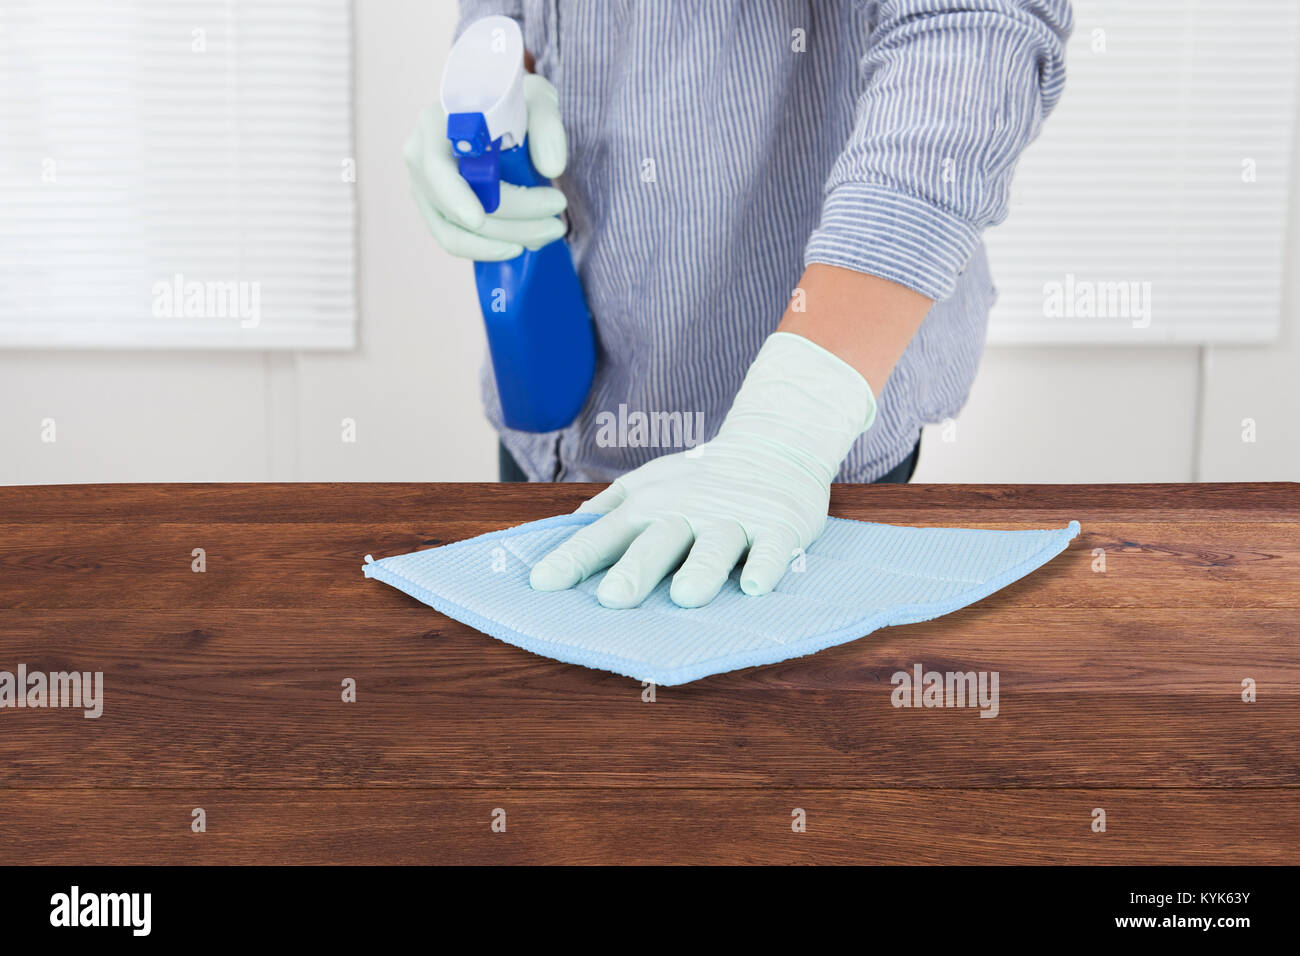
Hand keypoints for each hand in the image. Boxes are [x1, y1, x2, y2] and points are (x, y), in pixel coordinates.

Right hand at [404, 73, 568, 260]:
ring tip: (549, 233)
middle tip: (558, 223)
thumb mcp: (536, 99)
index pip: (437, 167)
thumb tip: (552, 167)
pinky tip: (522, 244)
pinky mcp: (435, 209)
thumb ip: (547, 126)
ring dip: (505, 240)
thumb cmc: (515, 101)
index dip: (455, 196)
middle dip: (511, 223)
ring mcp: (423, 187)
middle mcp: (420, 156)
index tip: (480, 218)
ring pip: (456, 232)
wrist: (500, 110)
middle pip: (456, 207)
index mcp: (435, 123)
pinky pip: (456, 240)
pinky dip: (489, 249)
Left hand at [530, 333, 876, 608]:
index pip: (603, 535)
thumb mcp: (648, 483)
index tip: (542, 585)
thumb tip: (564, 530)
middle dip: (635, 569)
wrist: (773, 445)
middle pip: (657, 541)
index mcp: (648, 506)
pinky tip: (754, 586)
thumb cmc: (700, 478)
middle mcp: (686, 511)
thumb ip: (607, 508)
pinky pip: (771, 548)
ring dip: (700, 569)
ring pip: (714, 545)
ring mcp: (733, 518)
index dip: (573, 559)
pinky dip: (764, 566)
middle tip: (612, 598)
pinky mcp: (778, 526)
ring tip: (685, 597)